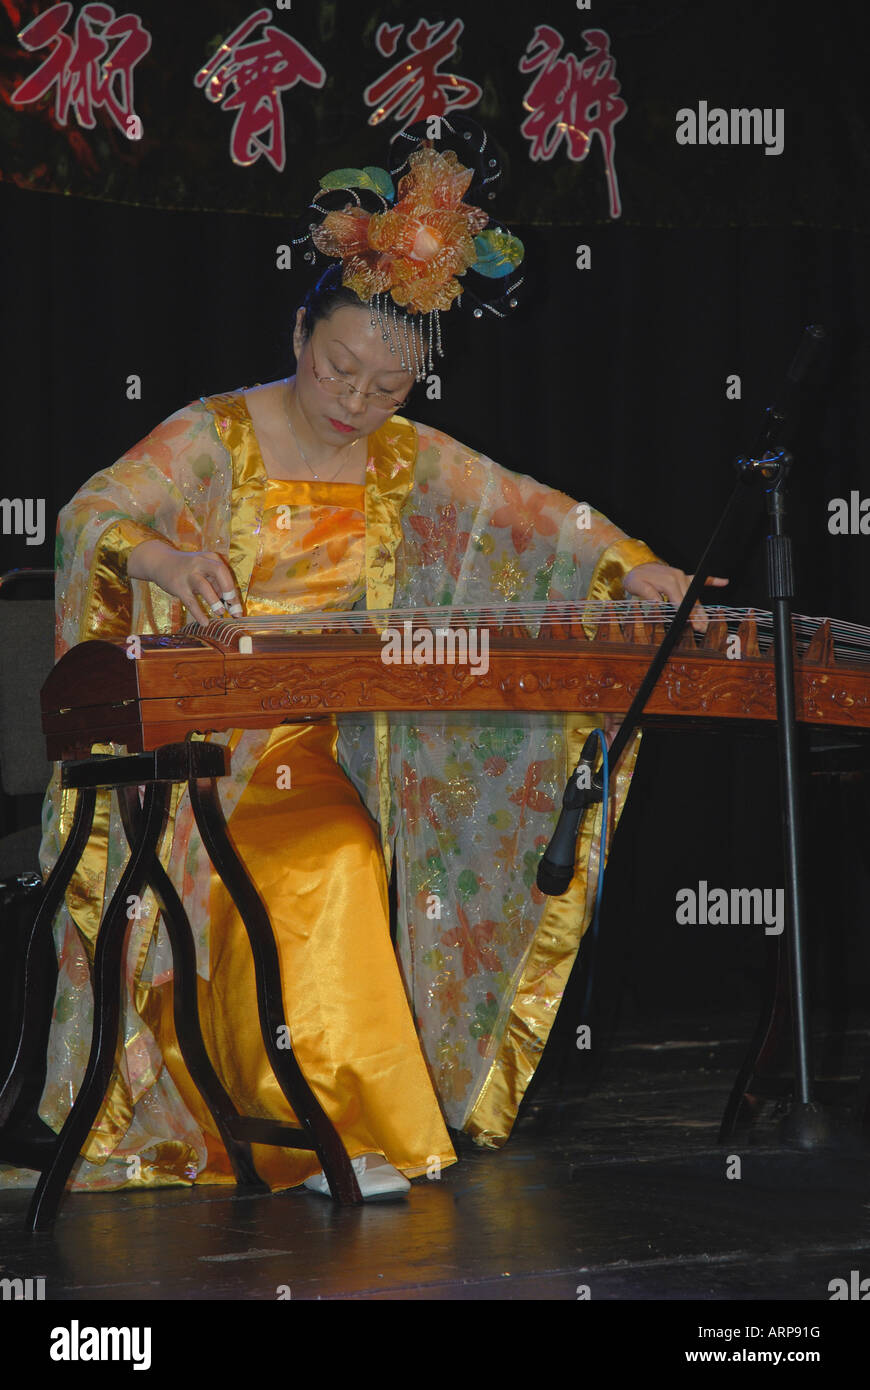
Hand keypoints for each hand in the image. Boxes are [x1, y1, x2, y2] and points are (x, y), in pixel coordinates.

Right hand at [128, 540, 243, 625]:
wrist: (160, 562)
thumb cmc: (188, 569)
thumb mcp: (204, 570)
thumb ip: (216, 583)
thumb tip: (230, 602)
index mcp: (210, 558)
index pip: (226, 573)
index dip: (233, 591)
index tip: (237, 607)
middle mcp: (200, 563)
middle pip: (219, 572)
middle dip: (228, 590)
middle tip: (232, 606)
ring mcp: (188, 574)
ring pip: (204, 587)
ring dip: (214, 601)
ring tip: (220, 612)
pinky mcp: (178, 586)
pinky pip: (190, 602)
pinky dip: (198, 613)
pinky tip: (205, 623)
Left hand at [623, 563, 727, 632]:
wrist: (637, 566)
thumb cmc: (636, 578)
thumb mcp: (637, 587)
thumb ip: (649, 595)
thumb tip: (660, 603)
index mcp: (668, 581)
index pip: (680, 601)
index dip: (686, 614)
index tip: (691, 624)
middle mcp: (679, 577)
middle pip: (690, 600)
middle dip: (696, 616)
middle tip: (701, 628)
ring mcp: (683, 577)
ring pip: (694, 596)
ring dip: (701, 610)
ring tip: (706, 623)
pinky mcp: (684, 577)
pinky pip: (699, 580)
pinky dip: (712, 581)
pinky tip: (723, 582)